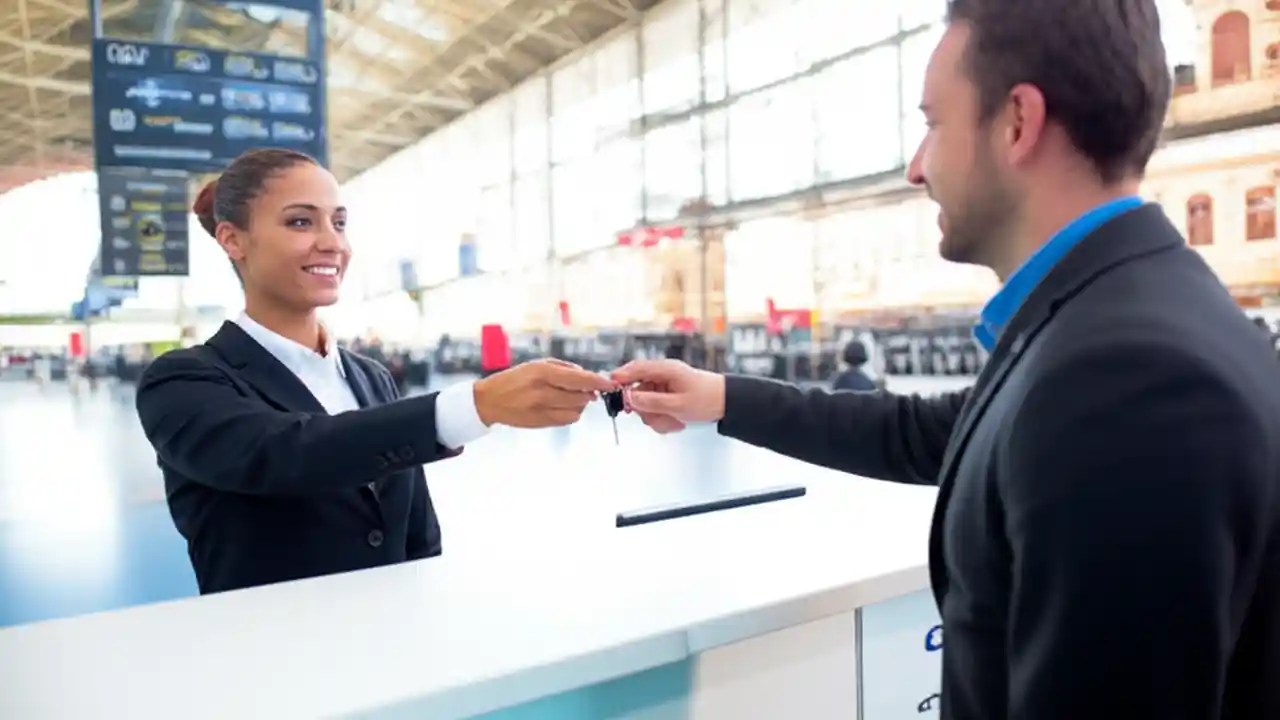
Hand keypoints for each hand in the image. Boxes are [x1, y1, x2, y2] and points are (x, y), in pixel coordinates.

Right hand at [473, 359, 615, 428]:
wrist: (490, 400)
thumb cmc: (516, 378)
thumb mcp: (538, 364)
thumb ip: (565, 368)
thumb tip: (587, 377)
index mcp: (543, 372)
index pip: (580, 379)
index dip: (599, 382)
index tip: (611, 384)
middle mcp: (544, 392)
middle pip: (582, 397)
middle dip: (589, 392)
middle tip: (585, 388)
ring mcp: (542, 410)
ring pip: (577, 410)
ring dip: (580, 404)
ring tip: (568, 397)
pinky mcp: (542, 423)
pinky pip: (568, 420)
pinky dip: (571, 413)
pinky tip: (561, 406)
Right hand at [609, 359, 725, 434]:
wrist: (728, 404)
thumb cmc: (707, 399)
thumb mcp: (678, 404)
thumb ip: (652, 402)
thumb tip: (630, 399)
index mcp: (665, 370)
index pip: (635, 369)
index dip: (621, 379)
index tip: (612, 391)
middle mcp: (662, 376)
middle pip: (637, 391)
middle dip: (645, 410)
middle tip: (657, 419)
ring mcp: (664, 387)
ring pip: (646, 404)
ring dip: (656, 418)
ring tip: (674, 423)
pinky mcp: (668, 397)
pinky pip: (656, 410)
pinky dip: (663, 419)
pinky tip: (676, 423)